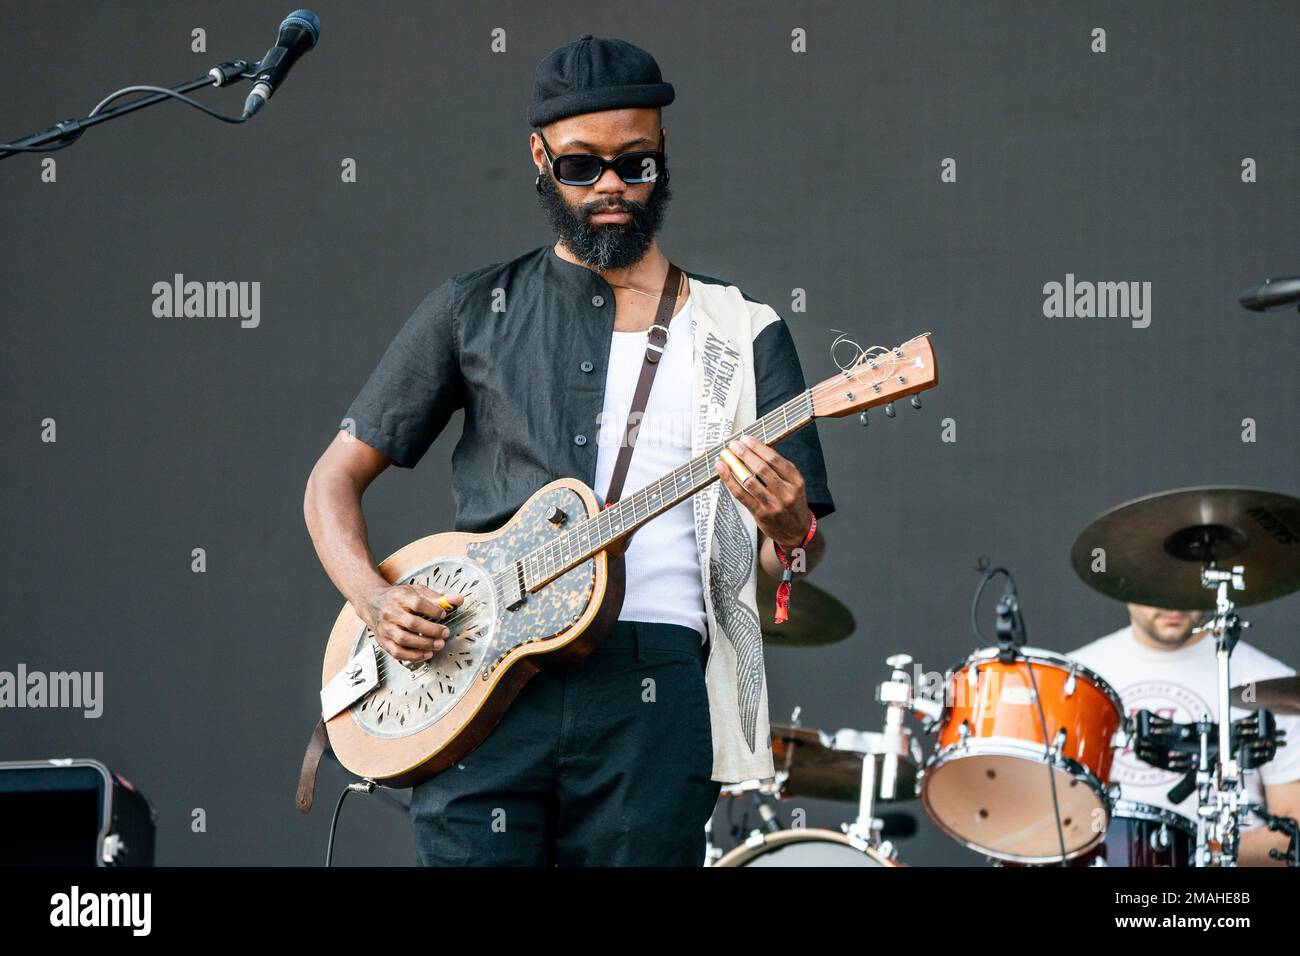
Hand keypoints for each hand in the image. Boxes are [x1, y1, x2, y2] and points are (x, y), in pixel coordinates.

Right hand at [360, 583, 463, 661]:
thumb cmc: (398, 598)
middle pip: (411, 623)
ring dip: (424, 645)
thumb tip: (457, 600)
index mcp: (400, 597)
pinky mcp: (383, 641)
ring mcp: (386, 628)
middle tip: (445, 633)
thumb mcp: (417, 591)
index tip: (444, 614)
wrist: (373, 603)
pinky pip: (397, 652)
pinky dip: (413, 656)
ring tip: (438, 645)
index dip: (432, 610)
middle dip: (431, 630)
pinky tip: (426, 654)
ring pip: (404, 640)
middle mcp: (390, 613)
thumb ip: (437, 597)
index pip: (417, 603)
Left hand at [714, 433, 811, 548]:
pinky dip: (729, 480)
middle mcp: (786, 492)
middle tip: (734, 444)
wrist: (796, 531)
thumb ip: (779, 468)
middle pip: (762, 468)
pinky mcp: (760, 514)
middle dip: (745, 453)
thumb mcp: (794, 484)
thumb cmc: (793, 503)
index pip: (775, 460)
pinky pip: (741, 494)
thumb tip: (757, 448)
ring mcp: (772, 504)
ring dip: (735, 465)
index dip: (758, 447)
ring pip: (749, 481)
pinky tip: (723, 470)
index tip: (746, 439)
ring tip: (726, 455)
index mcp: (796, 481)